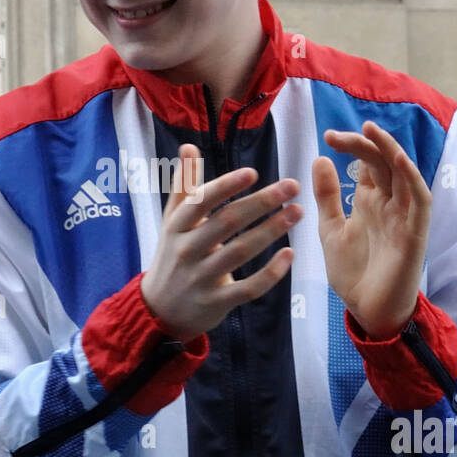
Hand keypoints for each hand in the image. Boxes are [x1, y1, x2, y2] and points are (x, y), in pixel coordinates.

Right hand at [141, 143, 300, 342]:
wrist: (160, 310)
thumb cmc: (172, 255)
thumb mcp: (171, 221)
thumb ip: (183, 186)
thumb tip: (189, 146)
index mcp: (176, 226)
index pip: (201, 202)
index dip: (226, 186)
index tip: (253, 172)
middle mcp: (187, 250)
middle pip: (227, 223)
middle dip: (261, 202)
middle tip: (292, 185)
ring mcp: (202, 278)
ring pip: (240, 252)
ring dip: (271, 231)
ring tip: (297, 212)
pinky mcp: (217, 302)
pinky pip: (248, 288)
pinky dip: (270, 273)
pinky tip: (290, 254)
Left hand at [312, 121, 430, 339]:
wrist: (368, 309)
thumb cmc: (354, 271)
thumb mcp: (330, 229)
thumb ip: (327, 196)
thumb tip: (320, 158)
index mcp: (370, 200)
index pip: (368, 162)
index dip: (353, 145)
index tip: (328, 137)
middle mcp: (390, 202)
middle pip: (383, 162)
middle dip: (364, 143)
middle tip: (337, 134)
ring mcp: (404, 215)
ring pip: (404, 173)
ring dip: (390, 150)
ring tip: (370, 131)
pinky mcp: (416, 231)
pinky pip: (420, 199)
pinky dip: (412, 178)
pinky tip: (398, 161)